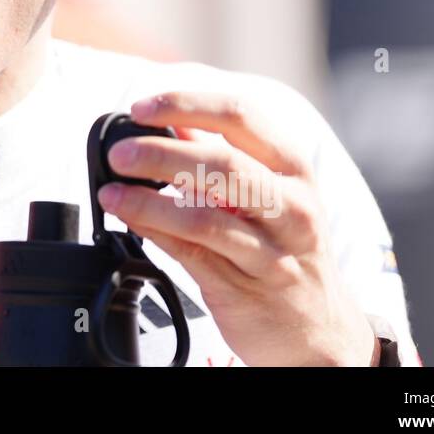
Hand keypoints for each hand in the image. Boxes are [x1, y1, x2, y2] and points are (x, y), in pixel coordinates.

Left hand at [96, 80, 377, 365]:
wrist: (320, 329)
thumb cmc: (287, 247)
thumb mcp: (270, 192)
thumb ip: (221, 156)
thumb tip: (170, 122)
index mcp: (293, 168)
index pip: (240, 116)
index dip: (186, 105)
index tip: (142, 107)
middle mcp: (292, 206)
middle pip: (224, 165)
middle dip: (161, 155)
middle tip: (119, 155)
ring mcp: (273, 252)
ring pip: (205, 218)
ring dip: (149, 202)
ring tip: (112, 193)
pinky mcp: (247, 290)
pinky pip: (193, 255)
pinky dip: (156, 233)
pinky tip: (130, 220)